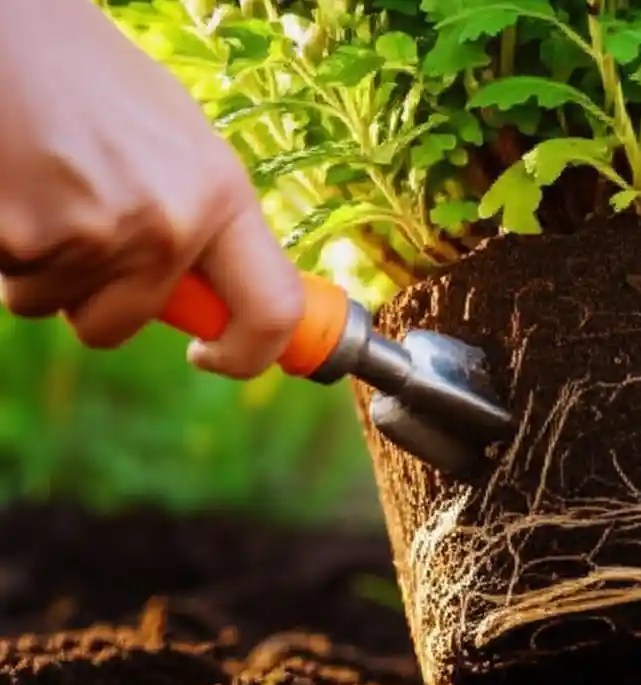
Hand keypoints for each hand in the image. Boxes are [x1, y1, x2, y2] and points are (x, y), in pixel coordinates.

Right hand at [0, 0, 301, 377]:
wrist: (11, 31)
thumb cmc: (95, 82)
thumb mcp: (182, 146)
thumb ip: (204, 221)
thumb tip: (224, 294)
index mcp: (222, 196)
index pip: (271, 311)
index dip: (249, 353)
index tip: (215, 353)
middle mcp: (168, 225)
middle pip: (123, 325)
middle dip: (97, 300)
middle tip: (83, 234)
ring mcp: (94, 237)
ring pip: (55, 305)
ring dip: (45, 267)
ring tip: (45, 189)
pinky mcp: (22, 241)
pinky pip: (13, 283)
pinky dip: (6, 251)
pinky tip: (14, 188)